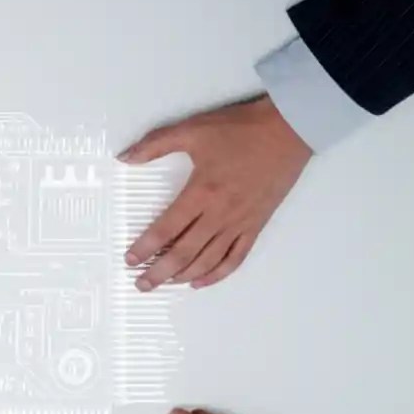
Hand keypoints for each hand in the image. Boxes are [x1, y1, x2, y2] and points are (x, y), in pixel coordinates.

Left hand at [119, 96, 310, 289]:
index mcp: (201, 193)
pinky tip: (200, 282)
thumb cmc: (241, 129)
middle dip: (159, 272)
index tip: (130, 260)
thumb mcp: (193, 130)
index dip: (146, 247)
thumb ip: (155, 144)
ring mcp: (240, 223)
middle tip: (141, 284)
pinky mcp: (256, 225)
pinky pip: (236, 258)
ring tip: (166, 283)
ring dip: (184, 276)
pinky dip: (217, 274)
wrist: (289, 130)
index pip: (166, 229)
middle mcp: (219, 214)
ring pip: (208, 260)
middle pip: (184, 253)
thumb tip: (125, 158)